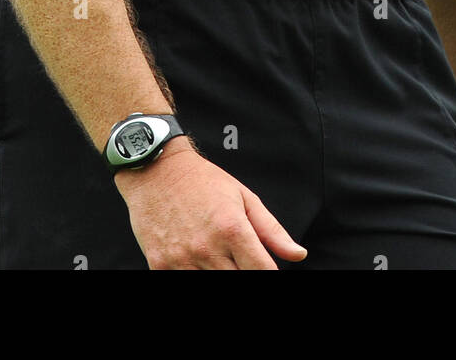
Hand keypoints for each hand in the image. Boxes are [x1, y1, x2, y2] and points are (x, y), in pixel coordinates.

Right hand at [115, 138, 307, 269]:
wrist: (156, 170)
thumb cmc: (202, 181)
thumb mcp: (243, 197)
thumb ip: (271, 230)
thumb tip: (298, 255)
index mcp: (232, 229)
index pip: (262, 271)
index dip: (267, 274)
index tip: (263, 269)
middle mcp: (208, 248)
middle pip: (238, 281)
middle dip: (244, 272)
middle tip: (238, 258)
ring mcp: (182, 260)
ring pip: (212, 285)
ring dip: (219, 273)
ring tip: (218, 259)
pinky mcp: (160, 266)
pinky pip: (182, 284)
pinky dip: (195, 275)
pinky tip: (198, 263)